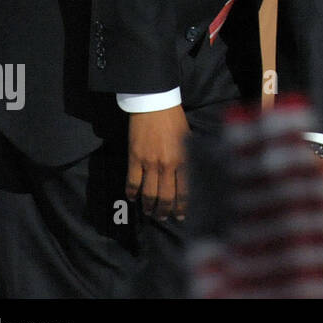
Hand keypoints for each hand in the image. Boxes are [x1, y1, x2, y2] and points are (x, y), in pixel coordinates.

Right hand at [127, 105, 189, 220]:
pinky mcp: (135, 158)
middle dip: (165, 211)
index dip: (182, 206)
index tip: (181, 216)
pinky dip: (132, 193)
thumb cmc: (175, 120)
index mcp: (184, 159)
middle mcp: (168, 164)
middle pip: (166, 196)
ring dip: (149, 206)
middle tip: (165, 218)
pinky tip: (132, 199)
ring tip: (149, 212)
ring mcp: (150, 163)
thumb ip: (189, 158)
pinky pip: (132, 182)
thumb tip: (190, 176)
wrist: (155, 104)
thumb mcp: (188, 139)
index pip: (185, 190)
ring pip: (149, 193)